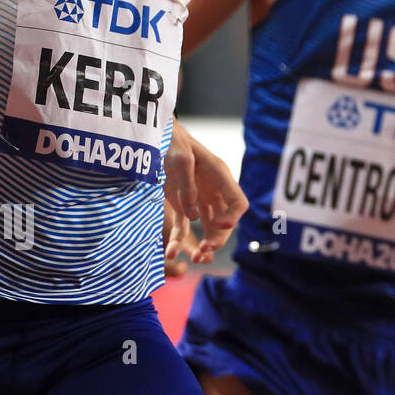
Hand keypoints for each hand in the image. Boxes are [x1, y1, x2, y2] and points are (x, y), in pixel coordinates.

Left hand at [164, 121, 247, 264]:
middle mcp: (213, 191)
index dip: (233, 217)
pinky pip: (184, 227)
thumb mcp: (180, 160)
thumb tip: (194, 216)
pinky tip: (172, 253)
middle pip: (225, 220)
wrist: (156, 136)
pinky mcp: (182, 205)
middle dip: (219, 238)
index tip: (220, 226)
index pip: (238, 203)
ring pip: (209, 228)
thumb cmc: (172, 142)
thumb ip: (187, 188)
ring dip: (205, 244)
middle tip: (206, 251)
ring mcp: (198, 199)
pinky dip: (180, 241)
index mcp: (220, 177)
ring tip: (197, 258)